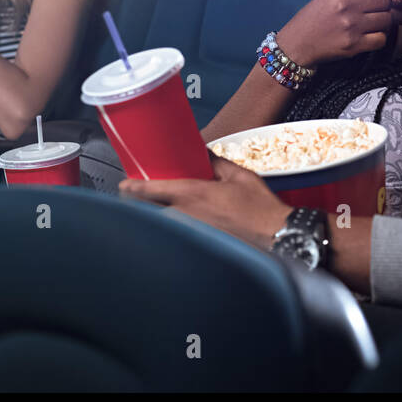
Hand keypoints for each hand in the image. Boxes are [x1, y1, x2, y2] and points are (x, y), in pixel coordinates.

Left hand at [119, 152, 292, 249]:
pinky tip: (176, 232)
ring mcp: (193, 234)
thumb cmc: (262, 209)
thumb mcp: (241, 176)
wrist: (277, 235)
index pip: (155, 190)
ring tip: (154, 215)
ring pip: (163, 227)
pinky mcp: (200, 246)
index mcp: (196, 194)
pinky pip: (178, 239)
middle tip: (136, 200)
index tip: (124, 186)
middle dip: (141, 206)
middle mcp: (189, 215)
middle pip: (151, 212)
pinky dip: (172, 233)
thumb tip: (204, 155)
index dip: (135, 189)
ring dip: (155, 220)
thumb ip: (217, 163)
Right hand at [276, 0, 393, 67]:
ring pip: (387, 19)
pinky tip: (370, 36)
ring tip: (374, 24)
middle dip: (386, 5)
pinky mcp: (354, 45)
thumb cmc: (314, 17)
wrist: (296, 44)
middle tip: (379, 10)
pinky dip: (379, 38)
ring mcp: (351, 26)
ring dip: (384, 22)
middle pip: (385, 0)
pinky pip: (381, 39)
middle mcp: (347, 5)